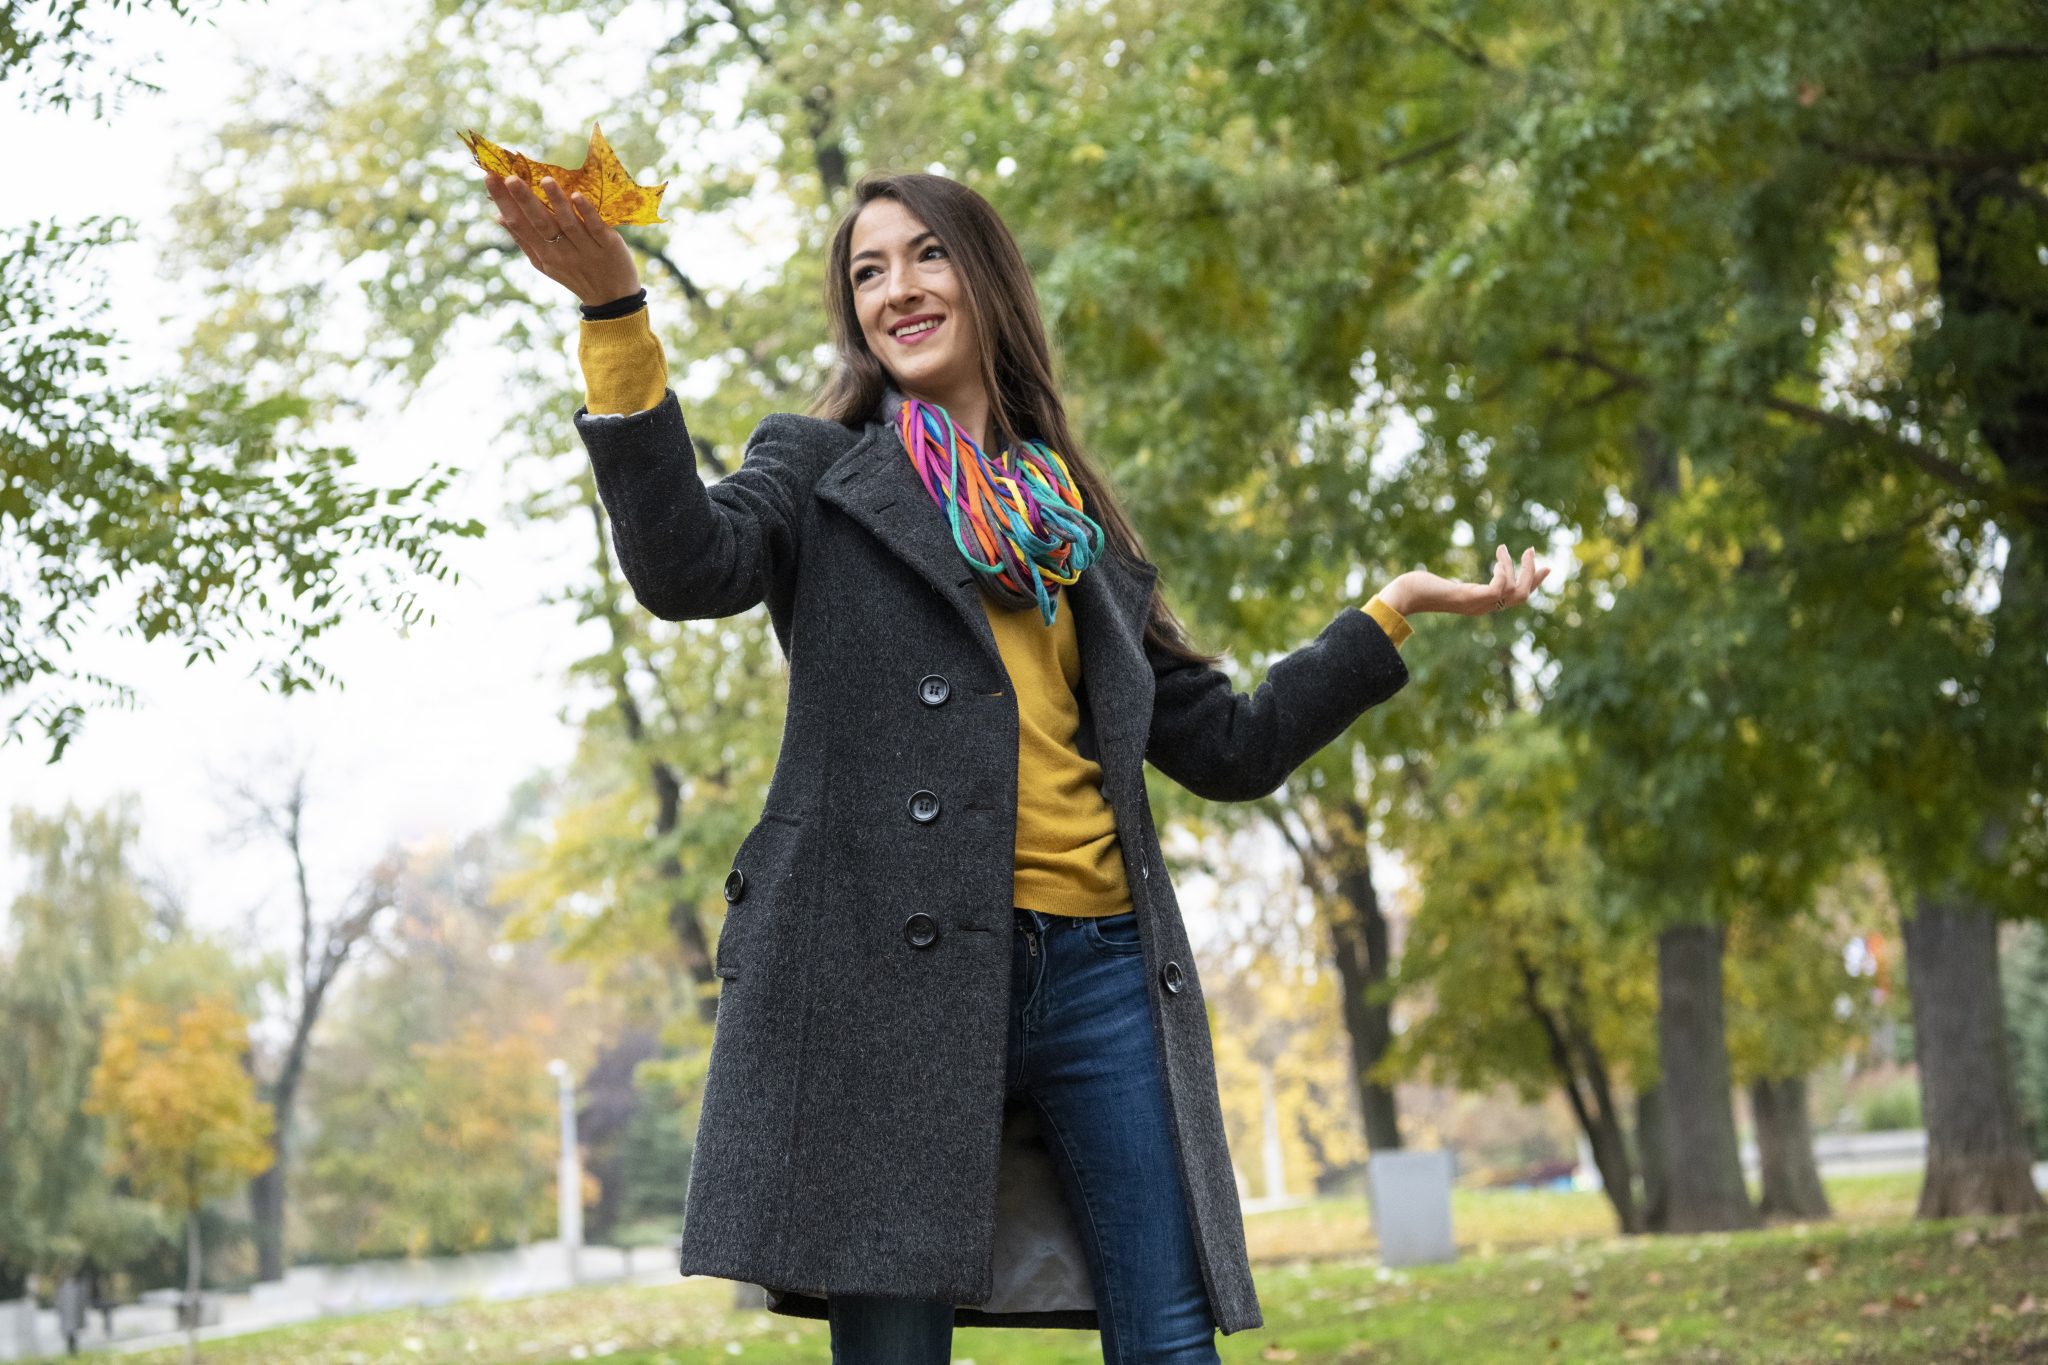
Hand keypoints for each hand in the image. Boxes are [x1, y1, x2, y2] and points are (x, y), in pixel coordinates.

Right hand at [483, 172, 641, 307]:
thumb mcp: (545, 264)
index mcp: (543, 255)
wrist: (613, 299)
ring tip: (544, 180)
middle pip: (540, 224)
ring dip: (556, 201)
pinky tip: (577, 195)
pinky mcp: (609, 246)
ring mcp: (586, 249)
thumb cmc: (575, 274)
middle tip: (509, 177)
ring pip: (568, 223)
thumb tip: (498, 216)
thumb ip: (524, 241)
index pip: (519, 226)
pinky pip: (596, 227)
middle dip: (524, 200)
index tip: (490, 178)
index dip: (504, 202)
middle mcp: (561, 253)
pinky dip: (586, 212)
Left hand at [1380, 544, 1550, 616]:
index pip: (1515, 598)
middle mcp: (1483, 607)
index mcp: (1481, 605)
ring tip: (1507, 549)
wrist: (1404, 596)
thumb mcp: (1447, 587)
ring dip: (1518, 568)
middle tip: (1531, 551)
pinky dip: (1503, 571)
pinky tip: (1497, 558)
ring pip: (1516, 592)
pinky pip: (1500, 587)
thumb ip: (1459, 587)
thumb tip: (1456, 584)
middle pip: (1522, 597)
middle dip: (1533, 575)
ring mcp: (1478, 604)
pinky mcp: (1470, 597)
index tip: (1544, 567)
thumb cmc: (1419, 589)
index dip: (1531, 583)